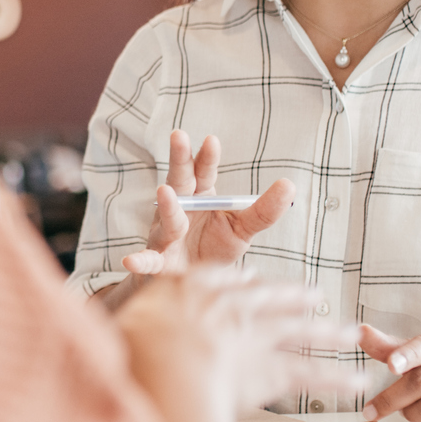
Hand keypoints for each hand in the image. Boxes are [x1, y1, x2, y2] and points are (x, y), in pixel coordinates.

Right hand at [114, 269, 363, 421]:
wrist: (163, 358)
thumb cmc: (133, 340)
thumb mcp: (121, 322)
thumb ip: (118, 324)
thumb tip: (85, 324)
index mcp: (194, 287)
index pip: (224, 281)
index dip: (243, 284)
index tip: (255, 284)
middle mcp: (231, 305)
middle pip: (271, 298)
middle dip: (295, 298)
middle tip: (316, 297)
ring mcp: (256, 334)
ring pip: (301, 331)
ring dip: (330, 333)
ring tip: (353, 334)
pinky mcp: (273, 368)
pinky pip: (312, 374)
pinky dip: (338, 379)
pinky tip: (358, 382)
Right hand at [120, 130, 294, 277]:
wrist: (193, 286)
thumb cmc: (214, 249)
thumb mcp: (243, 229)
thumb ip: (264, 211)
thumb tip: (290, 185)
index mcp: (199, 198)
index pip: (203, 172)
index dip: (206, 158)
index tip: (212, 141)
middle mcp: (179, 211)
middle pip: (179, 181)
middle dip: (178, 159)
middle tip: (179, 135)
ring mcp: (166, 235)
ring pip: (167, 220)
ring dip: (167, 207)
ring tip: (165, 191)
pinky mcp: (159, 263)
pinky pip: (148, 261)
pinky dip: (139, 261)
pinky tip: (130, 260)